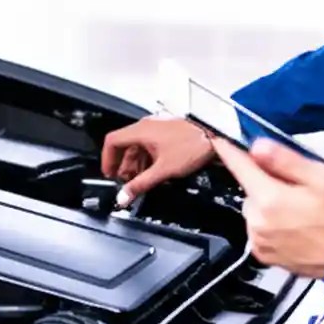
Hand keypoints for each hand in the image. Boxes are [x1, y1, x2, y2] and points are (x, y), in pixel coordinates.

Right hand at [100, 116, 216, 204]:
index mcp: (141, 131)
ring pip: (137, 147)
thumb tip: (124, 196)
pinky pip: (149, 146)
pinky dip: (146, 160)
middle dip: (123, 166)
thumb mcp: (163, 170)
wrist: (215, 135)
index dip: (107, 159)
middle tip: (125, 183)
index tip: (109, 174)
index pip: (112, 142)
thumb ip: (141, 184)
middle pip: (124, 146)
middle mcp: (147, 127)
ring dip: (135, 165)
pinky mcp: (167, 134)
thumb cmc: (193, 144)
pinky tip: (153, 172)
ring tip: (140, 181)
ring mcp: (157, 129)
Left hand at [212, 137, 323, 278]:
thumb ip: (287, 161)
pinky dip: (271, 224)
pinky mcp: (265, 255)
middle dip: (266, 182)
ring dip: (269, 205)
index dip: (229, 150)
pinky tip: (295, 226)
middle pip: (250, 188)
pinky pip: (259, 229)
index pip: (239, 166)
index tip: (219, 139)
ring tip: (301, 211)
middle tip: (297, 188)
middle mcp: (257, 221)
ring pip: (255, 209)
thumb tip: (258, 148)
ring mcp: (259, 240)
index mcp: (269, 198)